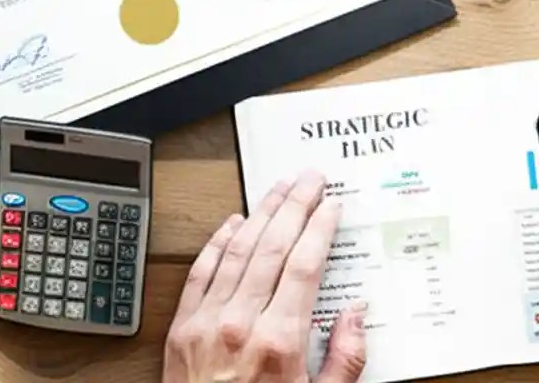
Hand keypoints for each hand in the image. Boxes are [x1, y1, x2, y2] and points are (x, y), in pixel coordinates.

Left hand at [163, 171, 366, 382]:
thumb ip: (346, 359)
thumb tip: (357, 315)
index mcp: (280, 341)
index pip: (305, 264)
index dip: (320, 227)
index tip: (330, 205)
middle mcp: (242, 324)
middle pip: (273, 246)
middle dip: (295, 205)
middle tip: (309, 178)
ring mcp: (208, 324)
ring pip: (237, 251)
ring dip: (260, 213)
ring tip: (277, 189)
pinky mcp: (181, 330)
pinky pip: (200, 273)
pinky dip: (217, 243)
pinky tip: (232, 223)